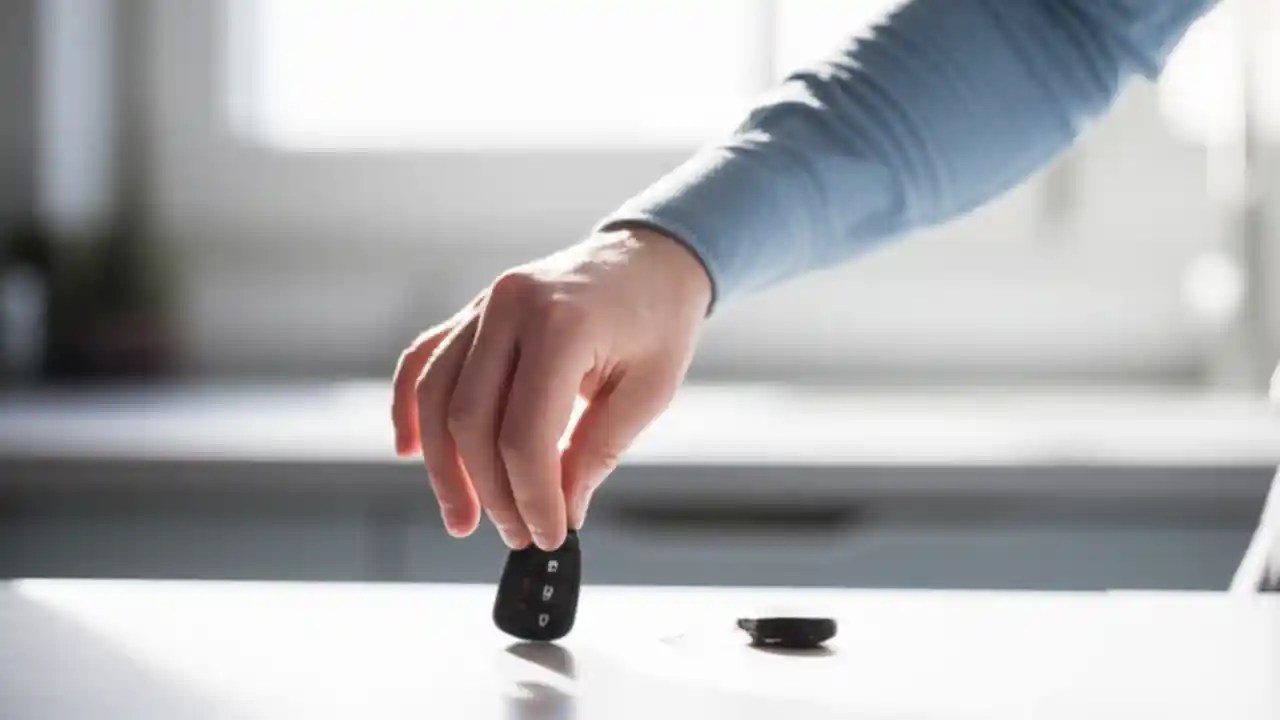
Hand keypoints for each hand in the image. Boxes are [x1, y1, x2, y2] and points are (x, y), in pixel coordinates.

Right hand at [391, 228, 710, 549]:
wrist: (650, 258)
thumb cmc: (658, 318)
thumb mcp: (649, 391)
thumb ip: (597, 451)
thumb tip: (559, 510)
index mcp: (561, 323)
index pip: (525, 432)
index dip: (532, 495)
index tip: (548, 534)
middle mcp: (510, 306)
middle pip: (471, 420)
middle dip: (490, 491)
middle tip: (518, 533)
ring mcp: (483, 304)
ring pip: (437, 396)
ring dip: (443, 466)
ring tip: (462, 517)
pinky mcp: (471, 311)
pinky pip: (425, 360)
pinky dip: (411, 407)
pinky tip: (410, 450)